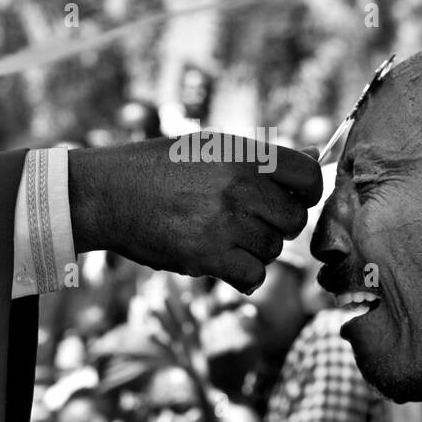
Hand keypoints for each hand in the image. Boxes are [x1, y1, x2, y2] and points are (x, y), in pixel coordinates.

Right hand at [69, 135, 321, 293]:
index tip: (297, 199)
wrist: (107, 194)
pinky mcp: (207, 256)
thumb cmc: (156, 167)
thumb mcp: (208, 147)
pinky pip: (252, 275)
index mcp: (243, 154)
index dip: (309, 191)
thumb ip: (260, 156)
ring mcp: (224, 223)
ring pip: (273, 250)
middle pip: (294, 220)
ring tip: (226, 237)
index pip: (308, 176)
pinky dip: (244, 274)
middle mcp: (239, 187)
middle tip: (252, 222)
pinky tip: (226, 262)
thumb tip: (313, 153)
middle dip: (280, 225)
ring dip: (256, 250)